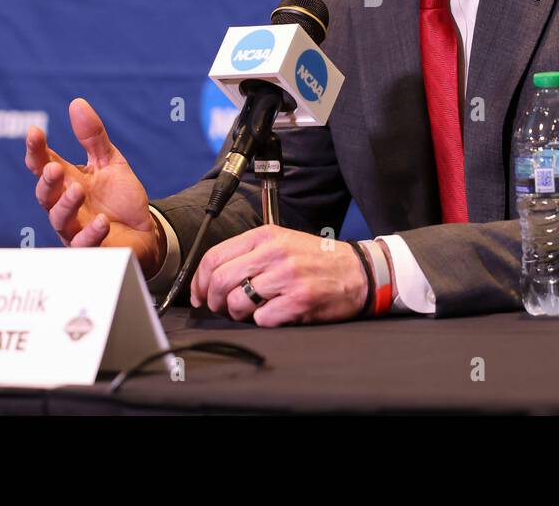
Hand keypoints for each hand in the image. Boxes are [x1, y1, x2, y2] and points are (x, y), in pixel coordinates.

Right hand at [25, 98, 163, 275]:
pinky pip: (85, 245)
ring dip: (66, 205)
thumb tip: (77, 103)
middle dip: (47, 181)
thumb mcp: (109, 162)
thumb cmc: (120, 197)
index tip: (34, 132)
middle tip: (54, 168)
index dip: (36, 150)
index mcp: (67, 181)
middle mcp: (65, 206)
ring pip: (59, 220)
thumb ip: (93, 137)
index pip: (43, 165)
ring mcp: (75, 229)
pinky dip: (91, 233)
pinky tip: (102, 221)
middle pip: (45, 195)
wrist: (144, 231)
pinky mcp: (91, 250)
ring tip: (78, 190)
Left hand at [190, 224, 369, 325]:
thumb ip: (248, 254)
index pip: (215, 256)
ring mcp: (287, 276)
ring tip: (251, 312)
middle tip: (221, 309)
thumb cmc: (317, 261)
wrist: (359, 271)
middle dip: (213, 301)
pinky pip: (262, 319)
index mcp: (265, 236)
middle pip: (221, 280)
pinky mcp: (299, 300)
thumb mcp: (282, 243)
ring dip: (238, 314)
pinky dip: (263, 322)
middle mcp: (274, 253)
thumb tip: (210, 279)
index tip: (199, 295)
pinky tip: (275, 314)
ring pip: (237, 302)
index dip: (199, 281)